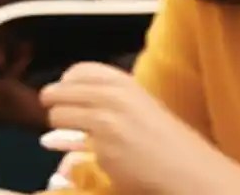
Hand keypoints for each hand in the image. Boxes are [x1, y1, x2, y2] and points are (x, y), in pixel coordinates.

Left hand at [40, 63, 239, 194]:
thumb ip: (106, 96)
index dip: (65, 83)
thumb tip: (63, 94)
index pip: (77, 71)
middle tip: (54, 113)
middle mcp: (112, 97)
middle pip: (59, 91)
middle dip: (51, 103)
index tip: (64, 93)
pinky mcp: (102, 148)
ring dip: (58, 125)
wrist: (188, 169)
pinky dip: (74, 150)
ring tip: (68, 134)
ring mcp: (106, 122)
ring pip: (57, 115)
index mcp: (123, 82)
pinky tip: (91, 154)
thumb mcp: (137, 104)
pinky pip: (71, 145)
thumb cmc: (165, 138)